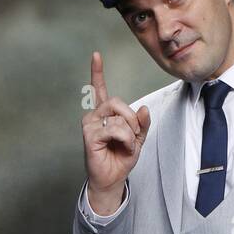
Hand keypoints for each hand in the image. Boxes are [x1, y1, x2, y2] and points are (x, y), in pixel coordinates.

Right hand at [81, 50, 150, 210]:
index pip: (99, 89)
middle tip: (134, 136)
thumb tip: (144, 108)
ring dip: (130, 133)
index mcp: (104, 114)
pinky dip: (125, 139)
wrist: (113, 179)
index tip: (96, 55)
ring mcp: (89, 124)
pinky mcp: (89, 135)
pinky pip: (115, 129)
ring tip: (127, 146)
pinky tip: (122, 148)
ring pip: (118, 117)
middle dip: (132, 119)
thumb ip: (142, 123)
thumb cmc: (121, 158)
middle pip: (117, 102)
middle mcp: (94, 116)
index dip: (97, 72)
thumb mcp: (138, 139)